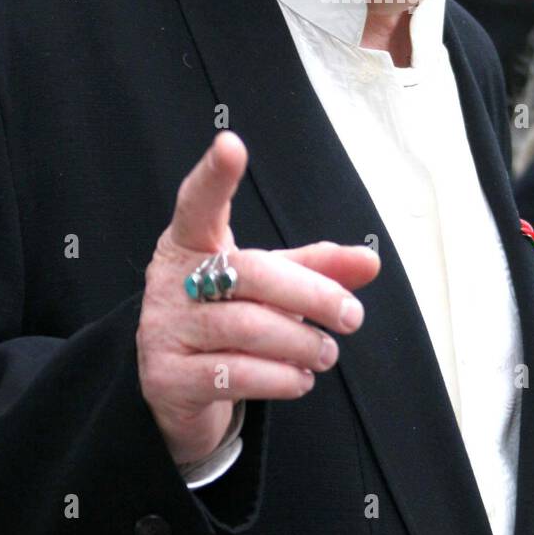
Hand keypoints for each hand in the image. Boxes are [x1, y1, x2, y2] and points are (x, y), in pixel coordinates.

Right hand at [136, 131, 379, 465]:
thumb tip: (371, 261)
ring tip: (327, 352)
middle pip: (249, 272)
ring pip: (246, 328)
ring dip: (302, 343)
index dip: (215, 176)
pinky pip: (235, 375)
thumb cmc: (231, 318)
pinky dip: (280, 378)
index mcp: (191, 243)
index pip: (199, 203)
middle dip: (311, 294)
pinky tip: (299, 378)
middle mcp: (169, 280)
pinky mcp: (167, 379)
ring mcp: (162, 329)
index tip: (231, 144)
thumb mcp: (272, 286)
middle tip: (352, 316)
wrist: (181, 389)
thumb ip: (316, 269)